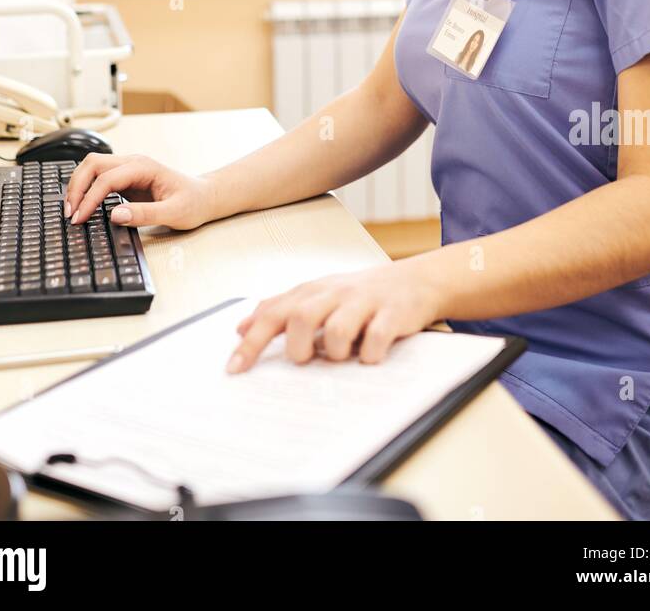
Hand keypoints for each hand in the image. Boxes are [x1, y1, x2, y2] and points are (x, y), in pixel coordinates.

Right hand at [64, 152, 214, 230]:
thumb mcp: (174, 213)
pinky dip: (86, 188)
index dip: (89, 198)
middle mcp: (133, 163)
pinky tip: (82, 204)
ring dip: (78, 185)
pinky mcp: (126, 179)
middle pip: (93, 164)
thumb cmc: (194, 203)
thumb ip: (145, 214)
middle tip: (70, 213)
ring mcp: (128, 169)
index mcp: (144, 167)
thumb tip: (115, 215)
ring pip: (93, 167)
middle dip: (77, 187)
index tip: (79, 218)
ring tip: (72, 209)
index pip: (106, 178)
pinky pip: (99, 177)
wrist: (205, 197)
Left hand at [225, 257, 445, 372]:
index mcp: (313, 291)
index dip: (252, 343)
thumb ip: (281, 309)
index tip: (234, 369)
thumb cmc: (360, 295)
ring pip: (337, 331)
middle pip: (300, 318)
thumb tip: (241, 327)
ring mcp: (364, 302)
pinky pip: (376, 340)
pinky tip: (371, 356)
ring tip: (344, 355)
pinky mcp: (392, 314)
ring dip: (336, 353)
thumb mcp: (317, 295)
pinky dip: (370, 355)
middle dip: (299, 348)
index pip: (273, 314)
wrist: (416, 280)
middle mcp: (335, 293)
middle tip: (307, 359)